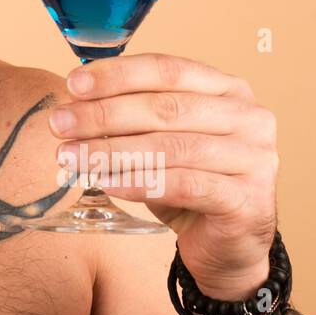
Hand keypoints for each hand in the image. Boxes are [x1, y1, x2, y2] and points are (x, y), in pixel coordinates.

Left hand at [48, 53, 278, 299]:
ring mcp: (255, 158)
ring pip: (172, 148)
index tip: (74, 83)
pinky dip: (140, 183)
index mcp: (228, 89)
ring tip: (72, 157)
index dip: (118, 75)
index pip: (168, 70)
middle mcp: (248, 117)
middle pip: (165, 108)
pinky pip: (184, 186)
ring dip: (112, 151)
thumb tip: (74, 99)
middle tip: (60, 123)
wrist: (227, 244)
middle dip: (104, 115)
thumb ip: (132, 113)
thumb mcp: (160, 138)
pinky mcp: (248, 200)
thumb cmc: (189, 180)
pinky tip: (106, 184)